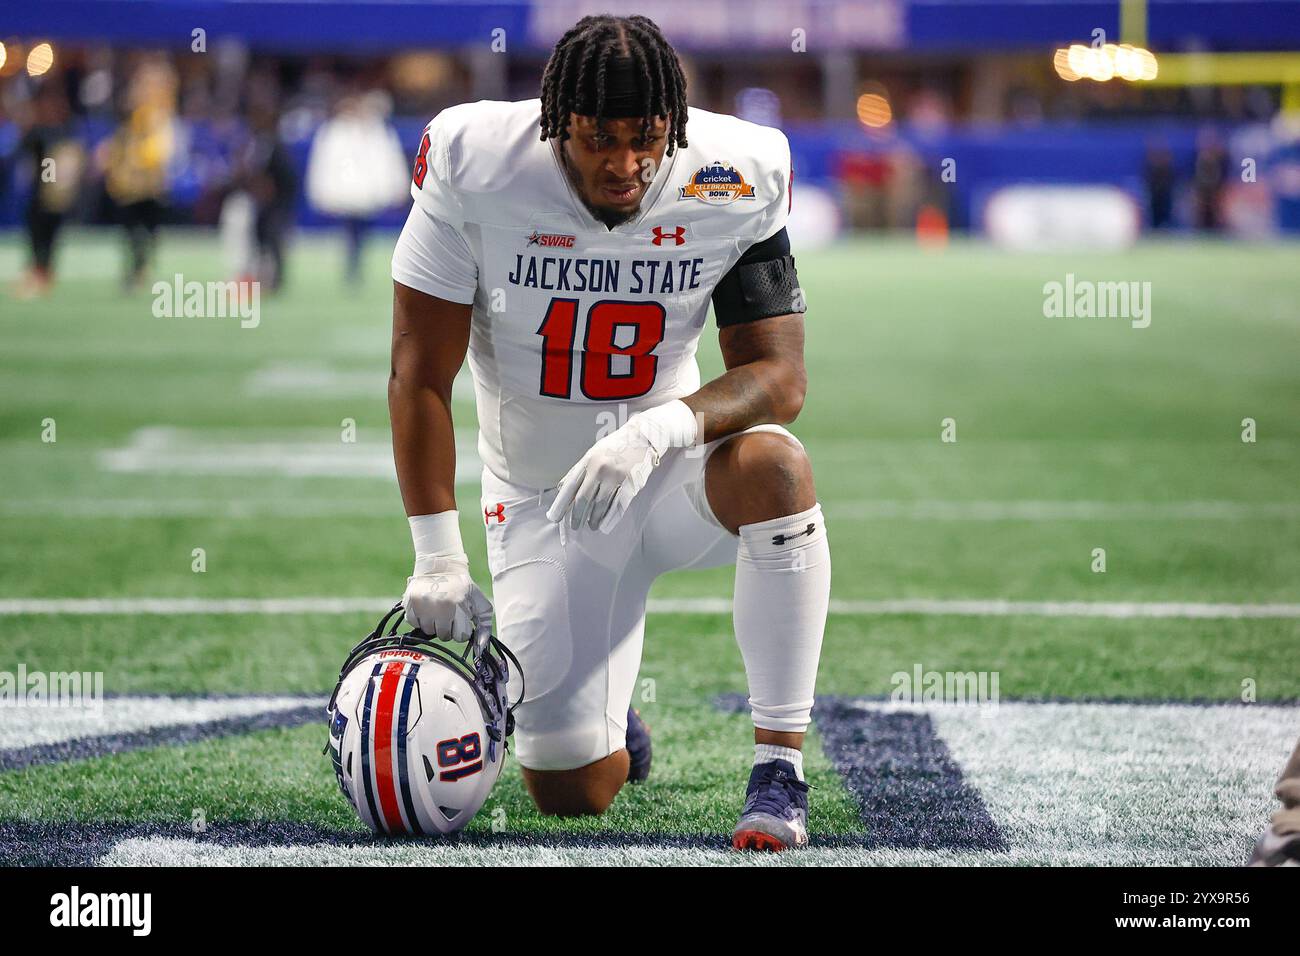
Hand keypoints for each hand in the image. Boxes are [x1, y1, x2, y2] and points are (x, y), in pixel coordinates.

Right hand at [402, 554, 493, 642]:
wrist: (440, 567)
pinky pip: (414, 624)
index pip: (460, 636)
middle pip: (444, 636)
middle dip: (447, 627)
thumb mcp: (479, 603)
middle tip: (448, 612)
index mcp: (459, 605)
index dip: (461, 628)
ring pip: (428, 632)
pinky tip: (426, 607)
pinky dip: (420, 618)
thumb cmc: (463, 588)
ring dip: (434, 624)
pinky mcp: (410, 603)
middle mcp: (440, 606)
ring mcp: (423, 605)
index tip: (460, 617)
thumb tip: (479, 649)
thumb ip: (484, 627)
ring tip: (437, 609)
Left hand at [546, 399, 697, 532]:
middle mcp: (600, 468)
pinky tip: (604, 525)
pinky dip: (609, 519)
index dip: (561, 504)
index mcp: (588, 460)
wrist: (643, 437)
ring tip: (591, 525)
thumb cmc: (616, 446)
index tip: (554, 517)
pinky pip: (618, 507)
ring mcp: (616, 477)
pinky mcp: (631, 484)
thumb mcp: (593, 453)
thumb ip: (578, 470)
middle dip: (576, 516)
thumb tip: (562, 488)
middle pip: (583, 499)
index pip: (570, 486)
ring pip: (600, 505)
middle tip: (574, 526)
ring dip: (593, 519)